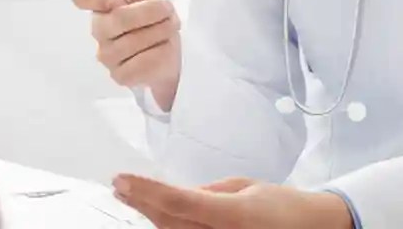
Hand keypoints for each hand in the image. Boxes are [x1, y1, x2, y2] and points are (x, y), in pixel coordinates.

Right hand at [71, 0, 181, 108]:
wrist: (175, 52)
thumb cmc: (154, 19)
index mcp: (100, 6)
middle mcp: (99, 31)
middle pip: (118, 18)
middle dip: (150, 13)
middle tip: (167, 11)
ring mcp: (107, 56)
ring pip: (134, 41)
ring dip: (161, 32)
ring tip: (168, 30)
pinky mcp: (120, 76)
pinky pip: (143, 62)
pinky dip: (161, 52)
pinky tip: (161, 49)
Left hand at [112, 174, 354, 228]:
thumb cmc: (282, 206)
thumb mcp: (245, 187)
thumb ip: (208, 192)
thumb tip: (176, 195)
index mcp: (233, 214)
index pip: (179, 202)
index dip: (146, 191)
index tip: (121, 178)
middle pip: (169, 223)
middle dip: (141, 202)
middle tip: (120, 185)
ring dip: (151, 216)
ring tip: (131, 196)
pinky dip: (169, 227)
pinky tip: (157, 215)